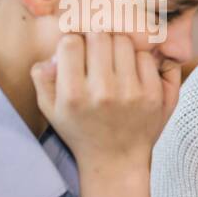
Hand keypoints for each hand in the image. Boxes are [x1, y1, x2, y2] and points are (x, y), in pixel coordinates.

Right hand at [30, 30, 180, 169]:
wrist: (116, 160)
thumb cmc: (80, 130)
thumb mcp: (50, 109)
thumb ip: (42, 77)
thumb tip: (55, 52)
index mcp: (73, 95)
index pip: (71, 43)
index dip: (73, 42)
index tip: (78, 51)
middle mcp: (103, 93)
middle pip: (100, 37)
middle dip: (96, 39)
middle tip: (98, 51)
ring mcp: (132, 94)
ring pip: (125, 43)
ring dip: (119, 47)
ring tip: (115, 62)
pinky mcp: (155, 96)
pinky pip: (146, 58)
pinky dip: (139, 60)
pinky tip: (132, 73)